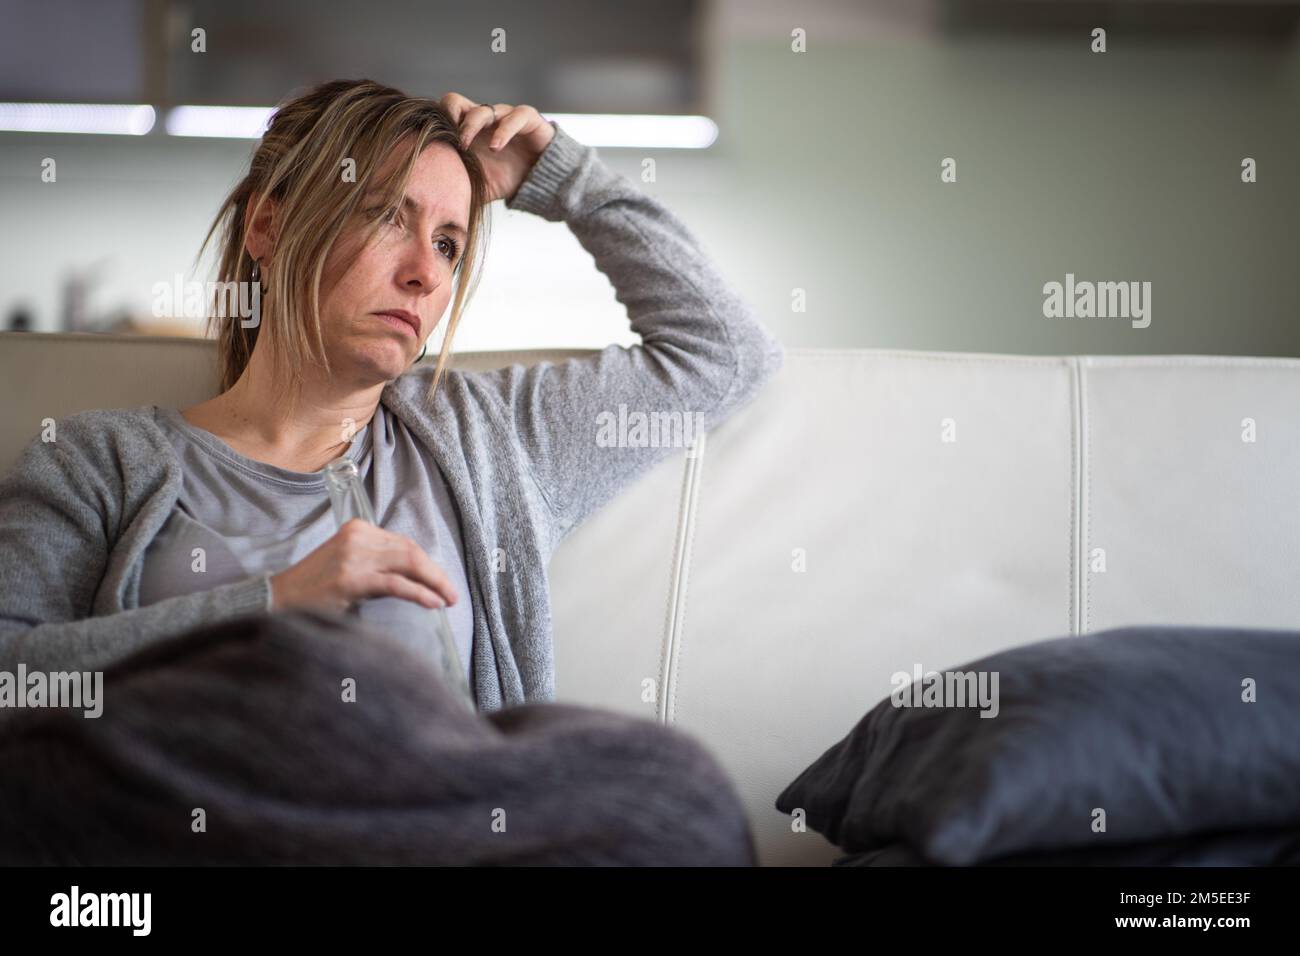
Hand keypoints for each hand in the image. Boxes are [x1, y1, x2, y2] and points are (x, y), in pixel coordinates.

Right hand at [269, 518, 458, 612]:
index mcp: (358, 528)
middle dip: (436, 573)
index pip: (404, 544)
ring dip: (434, 583)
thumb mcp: (349, 561)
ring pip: (408, 564)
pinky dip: (419, 593)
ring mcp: (354, 557)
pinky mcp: (351, 579)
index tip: (441, 581)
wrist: (279, 598)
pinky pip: (396, 584)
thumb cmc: (317, 586)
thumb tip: (416, 574)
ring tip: (448, 599)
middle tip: (453, 594)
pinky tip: (432, 603)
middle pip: (411, 551)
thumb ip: (377, 560)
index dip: (427, 563)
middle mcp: (358, 537)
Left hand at [439, 92, 555, 204]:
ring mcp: (506, 117)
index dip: (438, 120)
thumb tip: (433, 207)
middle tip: (449, 142)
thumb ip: (457, 191)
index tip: (433, 140)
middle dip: (450, 118)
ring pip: (485, 109)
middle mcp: (485, 120)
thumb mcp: (477, 188)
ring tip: (466, 146)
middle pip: (458, 103)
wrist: (542, 183)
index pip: (446, 111)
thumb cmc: (507, 182)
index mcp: (469, 130)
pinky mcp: (529, 119)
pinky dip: (504, 129)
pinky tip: (496, 147)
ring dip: (472, 125)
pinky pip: (516, 116)